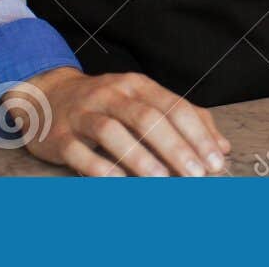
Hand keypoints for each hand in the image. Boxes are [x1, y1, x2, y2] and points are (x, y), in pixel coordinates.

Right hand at [2, 67, 230, 177]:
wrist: (47, 95)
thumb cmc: (106, 103)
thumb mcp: (144, 101)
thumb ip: (184, 120)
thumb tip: (221, 147)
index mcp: (137, 86)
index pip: (173, 106)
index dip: (196, 134)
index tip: (214, 161)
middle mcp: (112, 95)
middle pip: (148, 118)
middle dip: (175, 148)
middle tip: (195, 175)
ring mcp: (84, 114)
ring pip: (113, 132)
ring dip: (140, 157)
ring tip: (161, 180)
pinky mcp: (60, 136)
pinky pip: (80, 152)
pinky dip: (100, 168)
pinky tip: (119, 183)